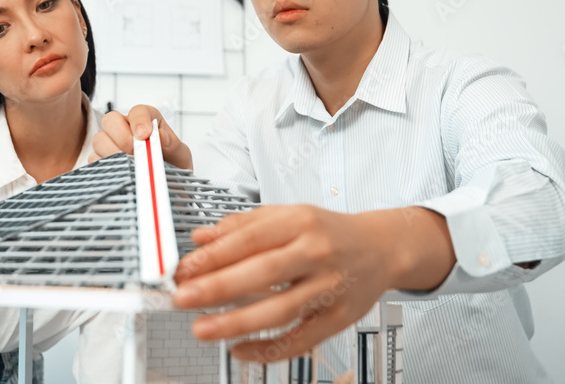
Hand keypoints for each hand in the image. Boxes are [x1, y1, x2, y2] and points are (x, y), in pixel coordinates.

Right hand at [88, 105, 192, 169]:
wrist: (169, 192)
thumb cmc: (174, 170)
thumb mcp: (181, 157)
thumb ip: (174, 145)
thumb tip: (162, 136)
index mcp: (147, 122)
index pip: (138, 111)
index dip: (139, 121)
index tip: (144, 135)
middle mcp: (126, 130)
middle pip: (111, 120)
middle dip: (122, 136)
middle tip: (135, 153)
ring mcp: (111, 146)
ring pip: (99, 139)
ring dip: (113, 153)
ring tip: (129, 168)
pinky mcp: (102, 163)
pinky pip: (94, 160)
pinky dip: (105, 167)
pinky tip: (120, 175)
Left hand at [171, 204, 454, 361]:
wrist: (381, 248)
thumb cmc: (329, 231)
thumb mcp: (287, 215)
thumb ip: (243, 226)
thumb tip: (201, 237)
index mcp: (300, 222)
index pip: (250, 238)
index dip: (214, 255)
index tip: (184, 268)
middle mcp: (316, 253)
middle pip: (263, 273)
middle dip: (218, 288)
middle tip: (183, 298)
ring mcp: (330, 287)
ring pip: (280, 310)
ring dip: (237, 322)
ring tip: (203, 329)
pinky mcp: (338, 317)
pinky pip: (300, 339)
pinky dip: (269, 349)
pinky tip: (241, 349)